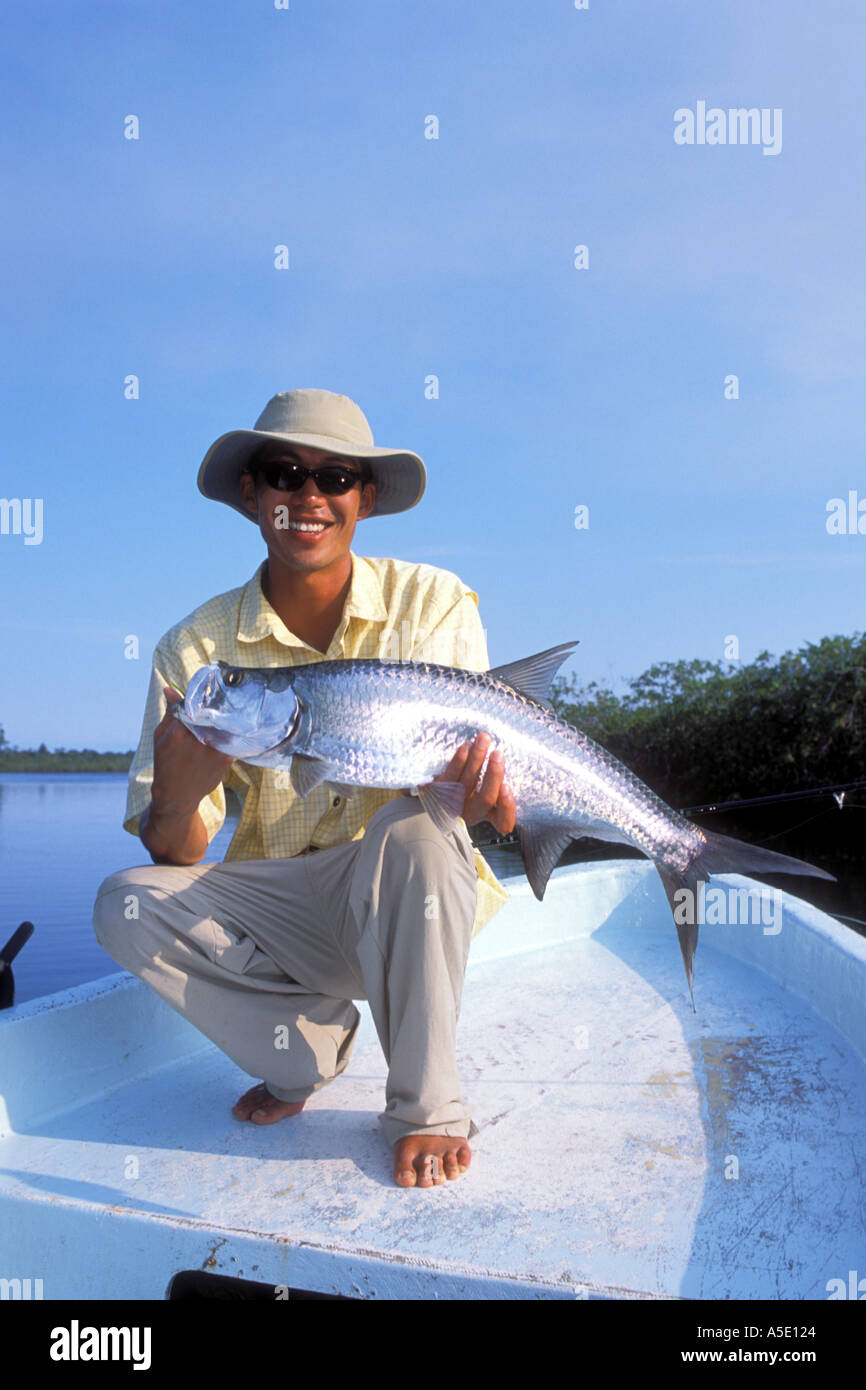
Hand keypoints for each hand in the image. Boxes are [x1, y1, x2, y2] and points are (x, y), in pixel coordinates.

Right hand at [150, 687, 233, 818]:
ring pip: (223, 724)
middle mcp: (198, 740)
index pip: (194, 704)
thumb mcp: (161, 736)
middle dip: (213, 707)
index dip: (200, 697)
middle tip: (218, 700)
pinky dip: (228, 734)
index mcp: (178, 732)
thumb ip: (170, 712)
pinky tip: (224, 735)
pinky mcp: (226, 759)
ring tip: (223, 716)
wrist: (177, 795)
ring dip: (222, 720)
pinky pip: (230, 738)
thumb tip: (170, 688)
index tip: (205, 694)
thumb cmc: (166, 763)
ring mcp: (214, 750)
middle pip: (212, 712)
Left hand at [432, 733, 515, 833]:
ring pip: (468, 782)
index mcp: (490, 815)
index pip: (504, 823)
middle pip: (486, 799)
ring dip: (477, 758)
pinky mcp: (440, 792)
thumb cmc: (474, 784)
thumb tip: (508, 757)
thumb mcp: (490, 787)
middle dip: (493, 775)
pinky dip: (459, 759)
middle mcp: (473, 813)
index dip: (506, 808)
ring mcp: (455, 804)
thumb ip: (500, 780)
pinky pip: (450, 775)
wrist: (439, 788)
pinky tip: (466, 745)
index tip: (507, 786)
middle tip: (498, 754)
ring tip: (484, 739)